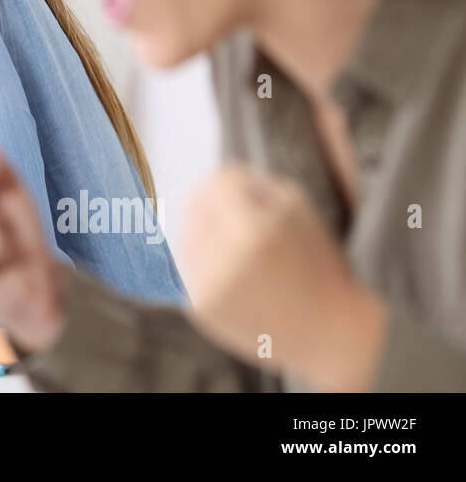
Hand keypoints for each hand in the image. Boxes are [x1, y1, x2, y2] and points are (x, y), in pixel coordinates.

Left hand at [181, 165, 386, 390]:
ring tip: (241, 252)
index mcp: (253, 232)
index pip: (215, 183)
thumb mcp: (299, 210)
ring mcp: (208, 287)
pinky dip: (205, 264)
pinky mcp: (199, 308)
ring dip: (207, 234)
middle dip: (214, 204)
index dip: (231, 182)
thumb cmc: (317, 265)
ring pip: (185, 235)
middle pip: (193, 205)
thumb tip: (213, 178)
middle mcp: (224, 260)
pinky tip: (235, 276)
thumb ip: (254, 184)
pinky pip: (186, 267)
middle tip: (240, 218)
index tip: (245, 192)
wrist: (327, 334)